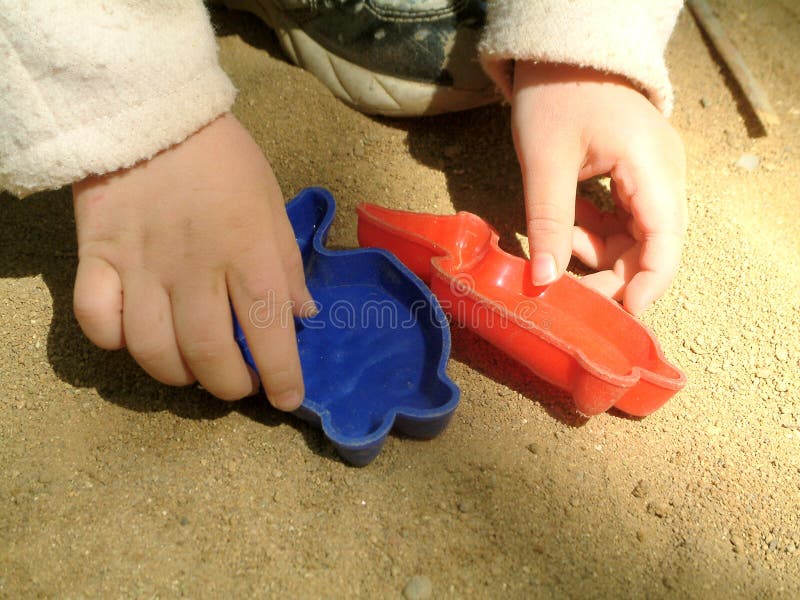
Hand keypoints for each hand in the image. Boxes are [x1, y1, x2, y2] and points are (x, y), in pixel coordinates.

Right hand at [72, 113, 312, 407]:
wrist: (153, 113)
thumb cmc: (225, 161)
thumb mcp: (272, 206)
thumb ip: (286, 265)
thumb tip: (303, 317)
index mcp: (247, 252)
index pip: (269, 330)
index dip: (281, 375)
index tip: (287, 400)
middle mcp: (195, 268)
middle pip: (208, 353)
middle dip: (229, 385)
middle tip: (238, 384)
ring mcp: (141, 265)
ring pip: (153, 349)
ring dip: (177, 374)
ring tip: (192, 370)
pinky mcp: (96, 257)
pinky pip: (97, 319)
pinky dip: (115, 342)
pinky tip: (134, 339)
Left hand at [511, 62, 686, 314]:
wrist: (563, 55)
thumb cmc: (554, 96)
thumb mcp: (544, 162)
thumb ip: (547, 223)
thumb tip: (542, 281)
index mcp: (651, 164)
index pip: (666, 239)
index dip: (649, 283)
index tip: (622, 314)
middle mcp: (665, 172)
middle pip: (655, 244)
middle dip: (615, 274)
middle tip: (568, 291)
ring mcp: (655, 173)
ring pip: (640, 236)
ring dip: (600, 252)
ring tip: (557, 240)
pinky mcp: (638, 176)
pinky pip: (626, 220)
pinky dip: (597, 233)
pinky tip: (567, 228)